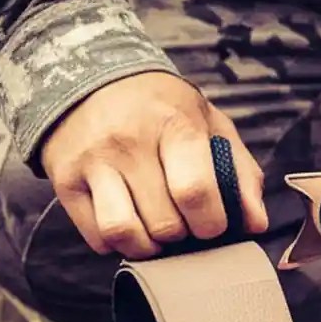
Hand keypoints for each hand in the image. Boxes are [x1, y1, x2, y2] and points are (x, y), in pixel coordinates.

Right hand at [39, 72, 267, 258]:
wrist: (90, 75)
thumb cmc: (162, 107)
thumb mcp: (208, 123)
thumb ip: (240, 171)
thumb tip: (255, 223)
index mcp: (173, 124)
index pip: (195, 192)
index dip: (212, 222)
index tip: (214, 221)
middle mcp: (129, 143)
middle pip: (164, 223)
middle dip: (184, 235)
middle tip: (185, 222)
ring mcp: (93, 162)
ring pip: (124, 234)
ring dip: (149, 246)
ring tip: (157, 231)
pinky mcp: (65, 181)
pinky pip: (96, 237)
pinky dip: (118, 244)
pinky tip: (131, 224)